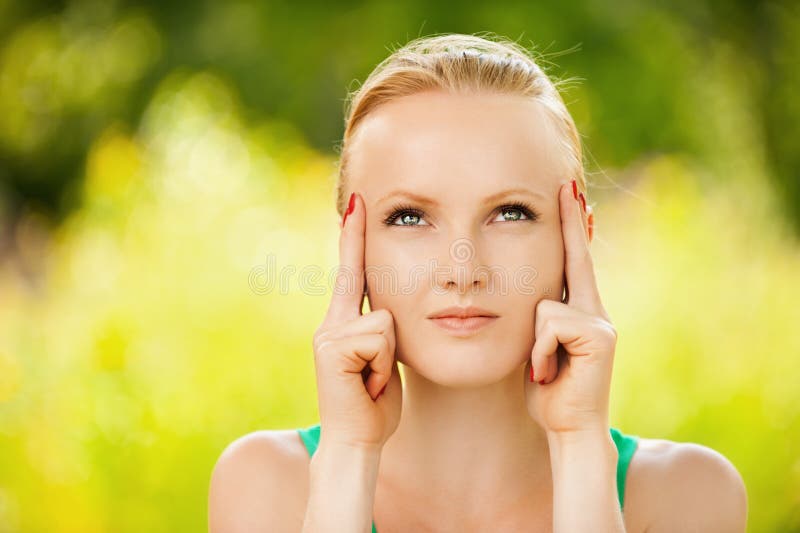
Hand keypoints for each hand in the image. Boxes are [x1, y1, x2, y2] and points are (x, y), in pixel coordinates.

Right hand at [312, 192, 402, 449]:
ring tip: (374, 380)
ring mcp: (328, 334)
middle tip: (366, 307)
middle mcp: (330, 323)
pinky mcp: (332, 347)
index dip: (354, 237)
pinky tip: (369, 384)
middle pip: (372, 291)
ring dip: (389, 357)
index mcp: (344, 323)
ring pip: (385, 320)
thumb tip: (386, 314)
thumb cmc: (373, 403)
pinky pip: (379, 337)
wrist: (355, 440)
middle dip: (378, 317)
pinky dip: (383, 366)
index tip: (358, 202)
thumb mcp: (381, 360)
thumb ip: (379, 331)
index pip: (353, 272)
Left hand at [524, 180, 617, 434]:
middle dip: (572, 220)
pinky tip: (548, 373)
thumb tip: (535, 297)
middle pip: (577, 258)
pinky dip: (540, 353)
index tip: (568, 191)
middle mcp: (595, 310)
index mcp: (579, 312)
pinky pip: (549, 324)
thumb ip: (542, 321)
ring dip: (535, 345)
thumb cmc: (549, 390)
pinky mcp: (599, 336)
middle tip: (567, 182)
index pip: (572, 260)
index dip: (571, 227)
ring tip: (544, 369)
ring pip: (545, 305)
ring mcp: (600, 322)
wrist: (569, 426)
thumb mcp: (539, 349)